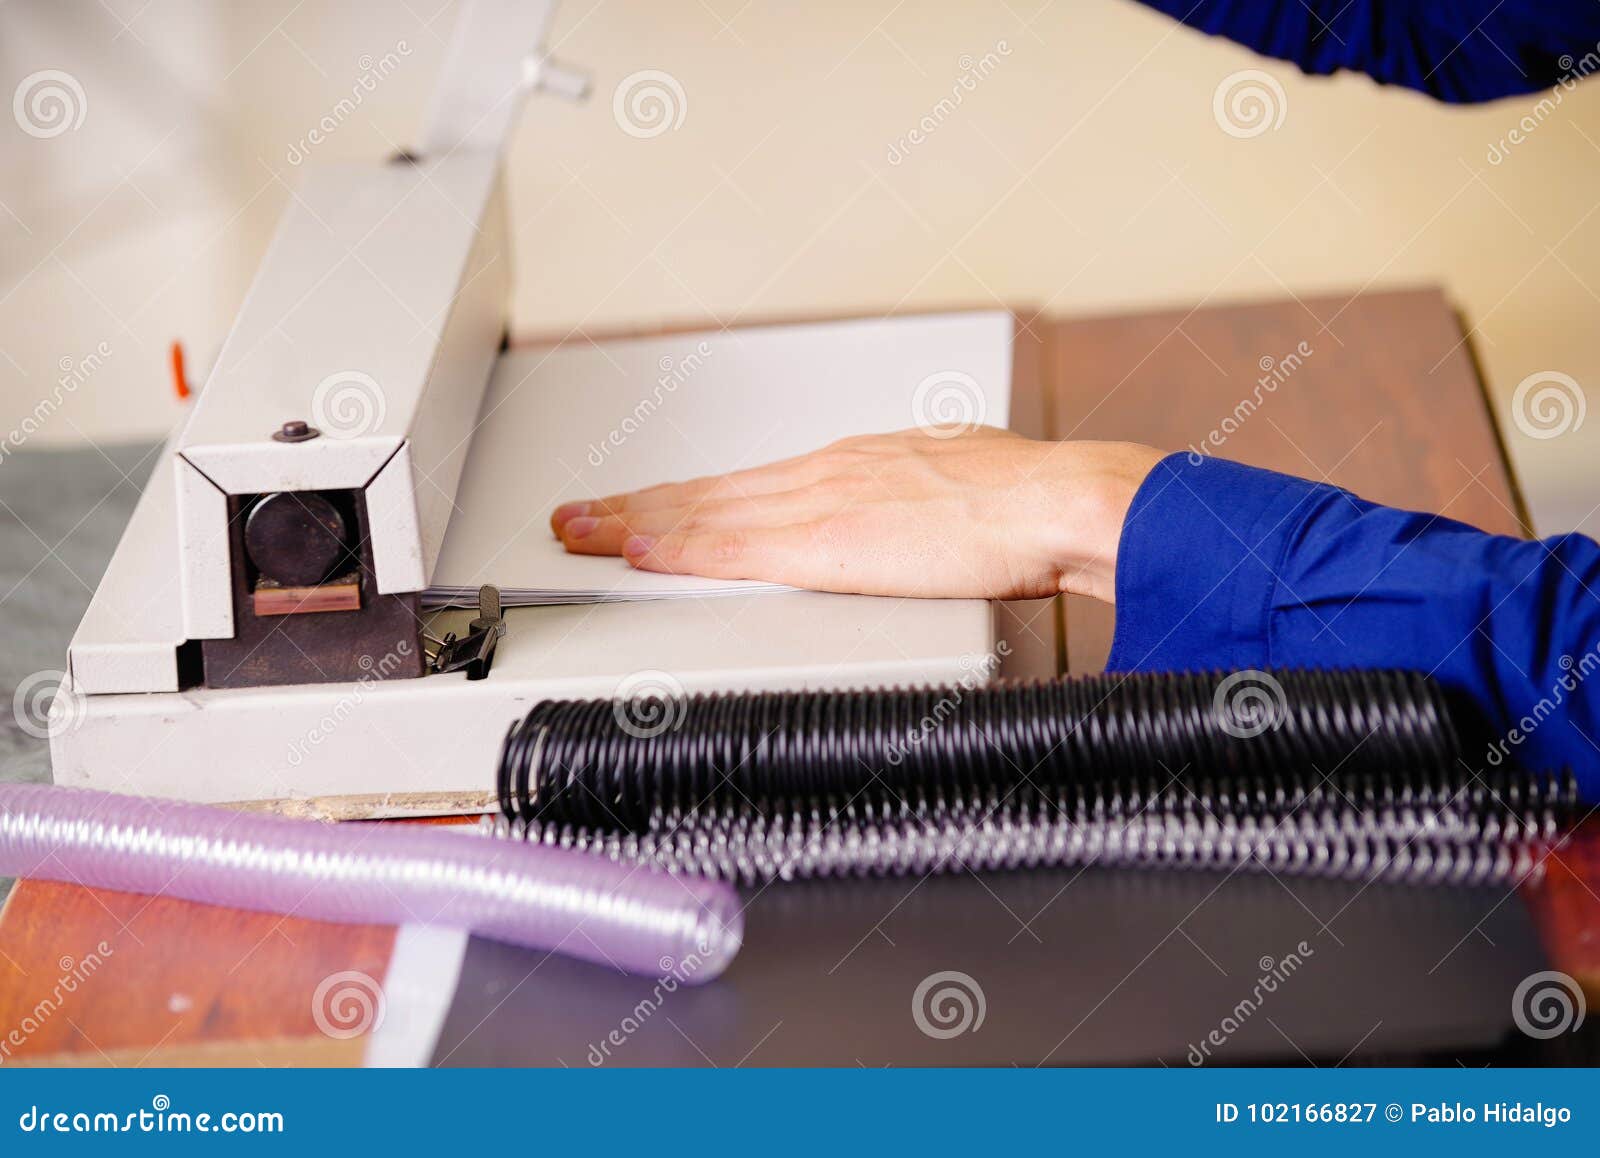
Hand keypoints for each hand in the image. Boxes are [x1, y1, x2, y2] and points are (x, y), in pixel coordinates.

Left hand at [550, 427, 1163, 603]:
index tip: (647, 510)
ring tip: (583, 531)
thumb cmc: (1027, 505)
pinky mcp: (828, 539)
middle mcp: (827, 470)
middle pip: (712, 491)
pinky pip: (732, 542)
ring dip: (638, 522)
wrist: (1059, 502)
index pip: (751, 485)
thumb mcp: (956, 494)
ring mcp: (822, 499)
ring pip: (706, 509)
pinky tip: (638, 551)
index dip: (690, 500)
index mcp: (858, 465)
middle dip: (640, 506)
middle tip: (579, 514)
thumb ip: (915, 514)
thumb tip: (909, 529)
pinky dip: (678, 545)